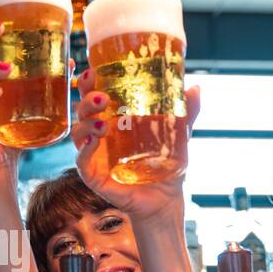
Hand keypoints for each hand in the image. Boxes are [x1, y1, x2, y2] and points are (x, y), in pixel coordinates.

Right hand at [72, 68, 200, 222]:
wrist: (166, 201)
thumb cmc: (166, 168)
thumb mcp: (178, 136)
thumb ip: (186, 114)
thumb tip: (194, 88)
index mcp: (114, 122)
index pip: (95, 98)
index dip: (90, 83)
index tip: (93, 69)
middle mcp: (99, 137)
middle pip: (81, 112)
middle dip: (86, 100)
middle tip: (101, 97)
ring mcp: (94, 157)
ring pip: (78, 134)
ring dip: (86, 123)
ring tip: (103, 122)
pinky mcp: (94, 177)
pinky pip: (81, 162)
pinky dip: (85, 151)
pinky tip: (95, 141)